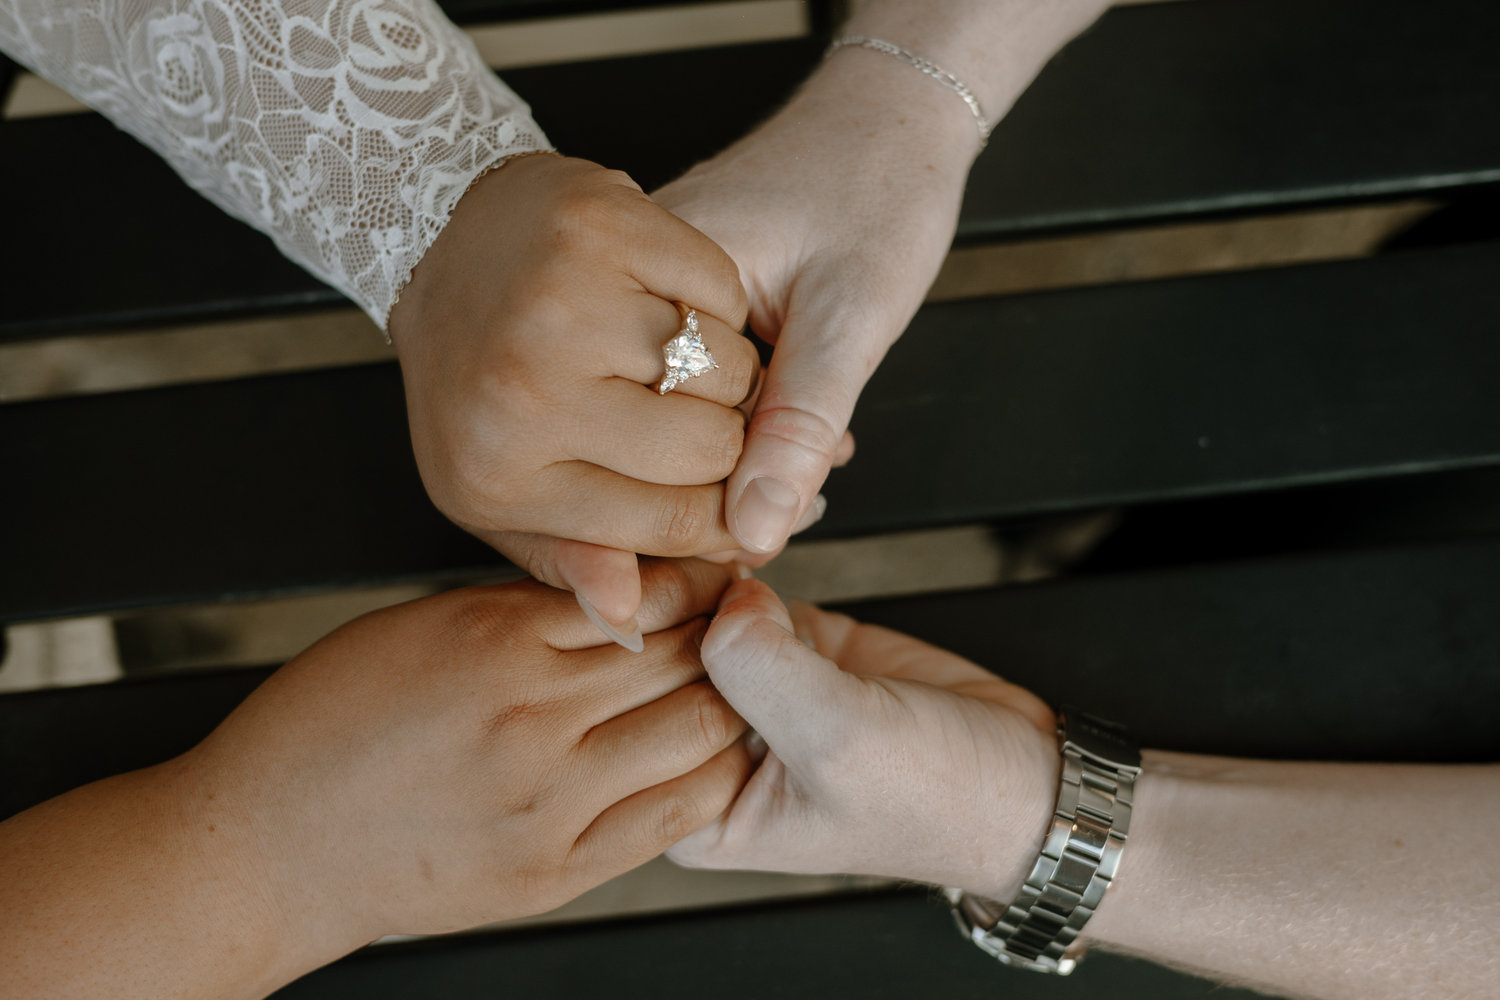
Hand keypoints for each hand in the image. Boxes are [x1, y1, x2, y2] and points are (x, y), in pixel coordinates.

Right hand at [188, 559, 748, 984]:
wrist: (266, 847)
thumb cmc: (329, 721)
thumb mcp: (421, 625)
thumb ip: (524, 607)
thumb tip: (625, 592)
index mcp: (497, 638)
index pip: (648, 596)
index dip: (700, 584)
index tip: (720, 581)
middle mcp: (533, 716)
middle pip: (686, 659)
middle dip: (730, 638)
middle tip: (752, 629)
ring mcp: (549, 801)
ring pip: (699, 732)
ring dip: (732, 705)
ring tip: (744, 690)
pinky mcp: (554, 871)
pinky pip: (672, 818)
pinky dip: (710, 779)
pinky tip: (718, 757)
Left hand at [390, 154, 758, 645]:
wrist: (437, 247)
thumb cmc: (481, 383)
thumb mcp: (504, 492)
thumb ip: (573, 558)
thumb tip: (631, 618)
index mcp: (500, 476)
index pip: (676, 523)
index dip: (726, 516)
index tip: (736, 496)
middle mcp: (522, 394)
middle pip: (713, 449)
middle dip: (728, 436)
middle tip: (701, 413)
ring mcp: (556, 302)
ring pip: (728, 370)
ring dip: (727, 368)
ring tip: (679, 359)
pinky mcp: (594, 225)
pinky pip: (720, 291)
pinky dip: (716, 299)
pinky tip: (670, 298)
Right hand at [654, 52, 977, 555]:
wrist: (887, 121)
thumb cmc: (876, 192)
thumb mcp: (851, 318)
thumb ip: (801, 426)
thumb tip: (753, 532)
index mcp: (647, 277)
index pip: (648, 436)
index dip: (710, 497)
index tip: (776, 517)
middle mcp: (622, 290)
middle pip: (644, 438)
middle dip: (726, 483)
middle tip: (806, 487)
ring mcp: (638, 299)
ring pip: (664, 422)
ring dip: (734, 456)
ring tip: (808, 450)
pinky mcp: (666, 309)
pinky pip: (682, 390)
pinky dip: (735, 422)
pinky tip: (788, 428)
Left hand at [668, 578, 1057, 900]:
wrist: (1022, 777)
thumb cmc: (936, 798)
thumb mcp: (839, 741)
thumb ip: (762, 669)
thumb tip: (720, 594)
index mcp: (696, 811)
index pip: (625, 723)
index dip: (634, 651)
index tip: (643, 595)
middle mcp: (707, 753)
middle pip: (650, 664)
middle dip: (668, 603)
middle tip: (692, 557)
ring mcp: (744, 695)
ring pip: (689, 620)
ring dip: (704, 575)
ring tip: (728, 546)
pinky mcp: (783, 647)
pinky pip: (736, 596)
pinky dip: (742, 566)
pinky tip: (754, 545)